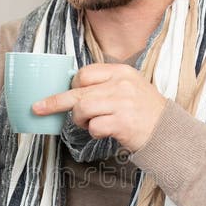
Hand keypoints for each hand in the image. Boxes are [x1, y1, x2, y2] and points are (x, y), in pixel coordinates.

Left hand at [32, 63, 167, 151]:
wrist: (167, 132)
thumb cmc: (144, 112)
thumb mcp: (129, 87)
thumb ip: (105, 85)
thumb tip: (73, 89)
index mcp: (121, 72)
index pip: (85, 73)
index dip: (72, 86)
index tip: (66, 94)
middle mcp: (121, 84)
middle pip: (77, 92)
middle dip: (55, 102)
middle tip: (38, 108)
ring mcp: (122, 103)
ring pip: (82, 109)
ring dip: (81, 120)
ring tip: (91, 124)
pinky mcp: (122, 122)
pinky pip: (94, 127)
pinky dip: (95, 133)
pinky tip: (106, 132)